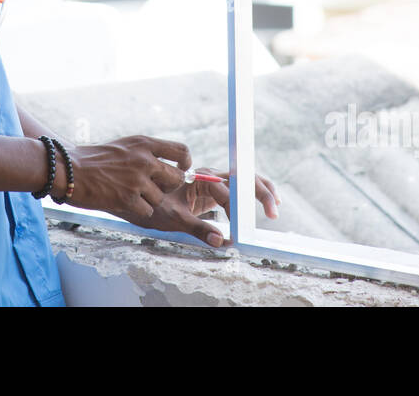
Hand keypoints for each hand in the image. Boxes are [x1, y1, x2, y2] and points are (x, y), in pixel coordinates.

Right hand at [58, 135, 189, 224]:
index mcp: (144, 143)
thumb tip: (171, 166)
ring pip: (160, 198)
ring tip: (129, 193)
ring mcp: (137, 180)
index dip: (185, 163)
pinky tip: (122, 201)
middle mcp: (144, 160)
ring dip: (148, 200)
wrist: (68, 169)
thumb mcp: (125, 146)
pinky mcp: (128, 199)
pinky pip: (148, 211)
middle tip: (152, 188)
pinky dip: (138, 210)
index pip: (181, 151)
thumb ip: (147, 153)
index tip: (179, 169)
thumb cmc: (95, 159)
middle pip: (177, 179)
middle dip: (167, 187)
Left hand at [142, 167, 280, 247]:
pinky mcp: (216, 191)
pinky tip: (267, 204)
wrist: (143, 199)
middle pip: (242, 178)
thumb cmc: (155, 206)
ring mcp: (214, 182)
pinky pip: (239, 190)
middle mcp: (210, 175)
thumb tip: (223, 241)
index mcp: (201, 178)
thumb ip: (198, 229)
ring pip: (244, 181)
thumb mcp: (174, 219)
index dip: (237, 207)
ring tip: (274, 205)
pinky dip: (254, 195)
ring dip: (261, 190)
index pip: (227, 191)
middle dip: (260, 192)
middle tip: (273, 210)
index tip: (242, 227)